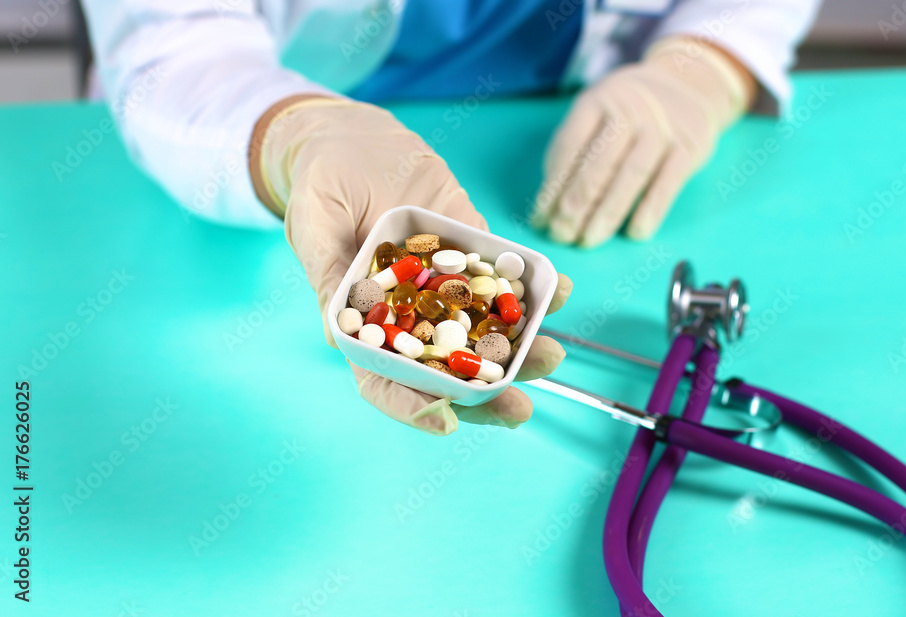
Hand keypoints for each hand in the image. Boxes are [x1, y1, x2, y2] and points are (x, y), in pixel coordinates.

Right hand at [251, 96, 572, 435]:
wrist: (353, 138)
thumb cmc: (320, 185)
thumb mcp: (312, 222)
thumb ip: (328, 272)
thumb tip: (340, 331)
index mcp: (367, 324)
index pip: (386, 380)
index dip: (413, 407)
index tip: (447, 422)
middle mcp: (412, 315)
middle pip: (448, 369)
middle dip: (486, 393)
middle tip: (520, 407)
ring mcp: (446, 286)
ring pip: (485, 331)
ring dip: (520, 349)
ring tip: (551, 354)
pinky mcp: (472, 252)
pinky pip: (505, 277)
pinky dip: (533, 288)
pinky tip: (559, 289)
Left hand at [532, 37, 755, 246]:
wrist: (686, 85)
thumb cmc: (626, 112)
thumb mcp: (595, 115)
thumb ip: (574, 152)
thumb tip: (550, 205)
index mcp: (597, 102)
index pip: (570, 147)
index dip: (553, 186)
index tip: (540, 219)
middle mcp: (630, 111)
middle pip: (599, 163)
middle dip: (576, 204)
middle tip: (561, 234)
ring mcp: (662, 129)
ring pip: (631, 175)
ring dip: (607, 212)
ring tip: (588, 240)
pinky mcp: (689, 147)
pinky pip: (668, 183)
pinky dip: (650, 210)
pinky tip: (634, 233)